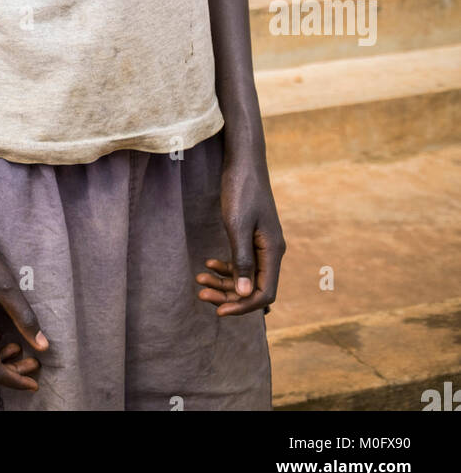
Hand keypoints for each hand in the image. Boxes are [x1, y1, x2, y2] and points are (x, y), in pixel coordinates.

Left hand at [195, 151, 284, 316]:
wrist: (243, 161)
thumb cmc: (241, 190)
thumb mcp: (237, 226)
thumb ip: (242, 260)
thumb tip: (246, 295)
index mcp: (273, 251)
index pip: (265, 293)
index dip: (243, 306)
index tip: (219, 311)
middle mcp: (271, 251)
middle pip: (253, 288)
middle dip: (228, 296)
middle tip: (201, 294)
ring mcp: (262, 244)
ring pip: (245, 276)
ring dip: (224, 282)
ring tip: (199, 281)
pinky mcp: (252, 236)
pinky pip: (242, 262)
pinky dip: (226, 267)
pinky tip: (208, 264)